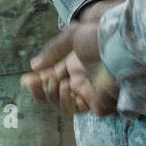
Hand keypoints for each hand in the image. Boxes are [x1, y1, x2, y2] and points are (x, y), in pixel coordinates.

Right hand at [22, 0, 124, 116]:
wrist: (121, 44)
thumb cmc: (100, 36)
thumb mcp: (72, 36)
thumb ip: (53, 51)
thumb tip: (34, 66)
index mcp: (75, 63)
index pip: (52, 77)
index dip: (38, 80)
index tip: (24, 79)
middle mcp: (81, 79)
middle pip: (55, 93)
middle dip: (40, 89)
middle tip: (30, 82)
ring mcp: (89, 91)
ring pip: (62, 103)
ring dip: (51, 94)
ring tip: (52, 82)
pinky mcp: (98, 102)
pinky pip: (76, 109)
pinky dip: (65, 101)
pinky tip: (65, 87)